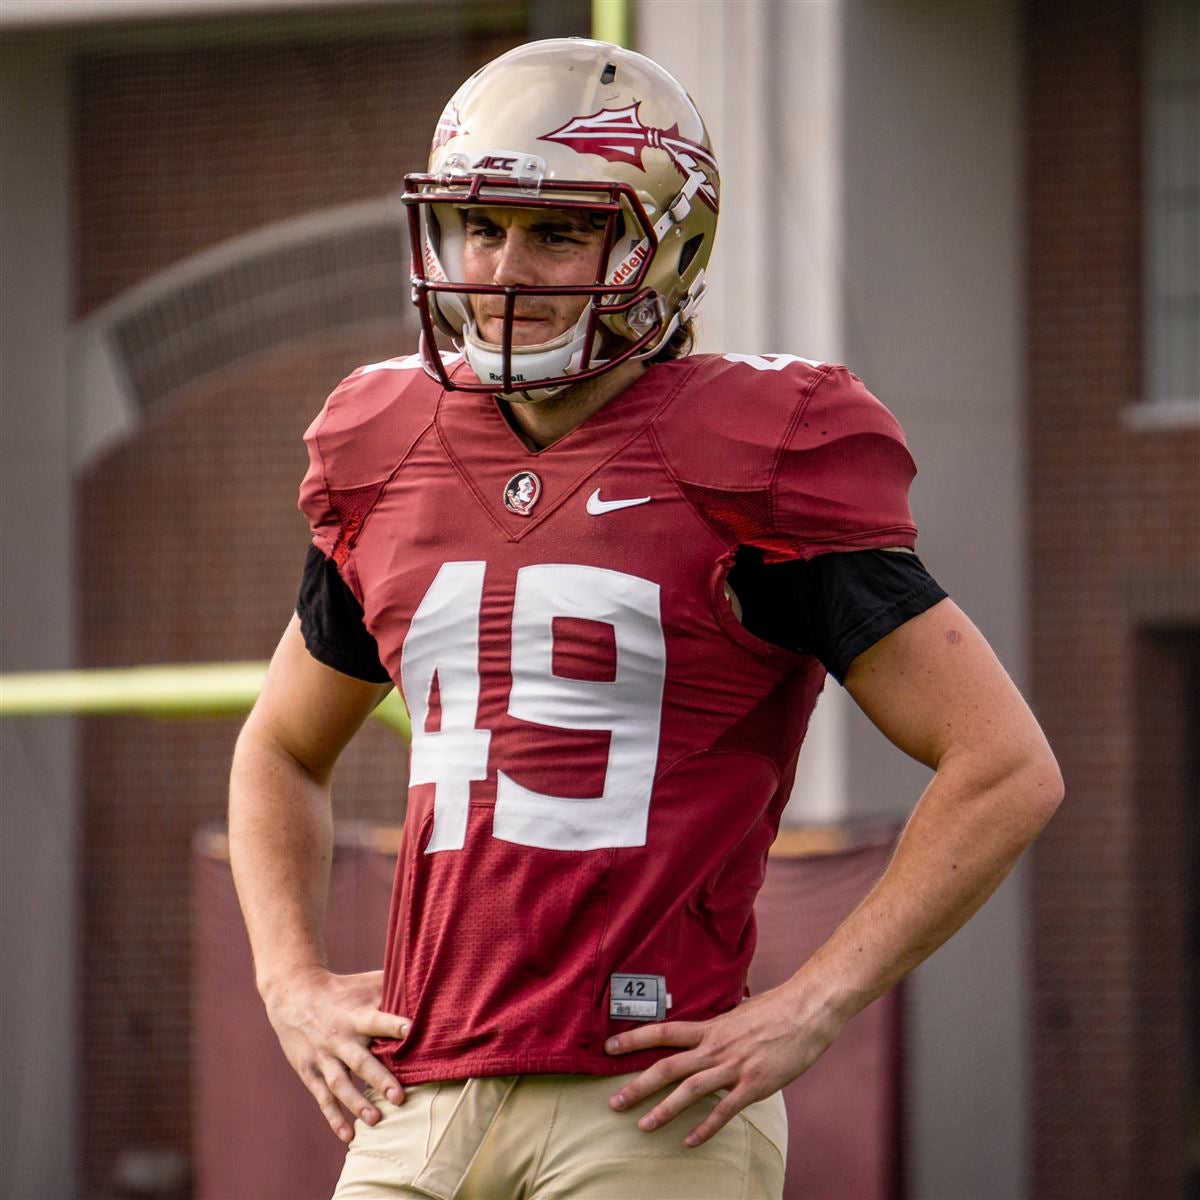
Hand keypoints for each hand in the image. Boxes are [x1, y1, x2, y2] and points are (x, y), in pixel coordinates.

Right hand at [262, 966, 410, 1142]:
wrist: (294, 995)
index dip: (392, 1025)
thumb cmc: (341, 990)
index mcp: (355, 1016)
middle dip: (379, 1079)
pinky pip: (323, 1098)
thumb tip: (426, 982)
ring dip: (357, 1103)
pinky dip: (334, 1117)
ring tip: (376, 1120)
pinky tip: (349, 1136)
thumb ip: (393, 987)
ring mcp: (322, 1057)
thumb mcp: (364, 984)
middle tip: (399, 1097)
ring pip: (339, 1084)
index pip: (375, 1020)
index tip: (411, 1029)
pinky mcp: (310, 1072)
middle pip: (359, 1060)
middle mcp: (338, 1038)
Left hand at [605, 982, 841, 1146]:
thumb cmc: (776, 1008)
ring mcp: (734, 1066)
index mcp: (710, 1027)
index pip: (663, 1031)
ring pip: (690, 1090)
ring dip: (664, 1110)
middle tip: (613, 1102)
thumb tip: (706, 1028)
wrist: (807, 1010)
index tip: (608, 1047)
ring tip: (642, 1127)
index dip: (634, 1038)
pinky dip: (706, 1127)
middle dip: (638, 1085)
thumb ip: (719, 1025)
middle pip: (668, 1066)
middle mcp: (715, 1047)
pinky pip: (724, 1110)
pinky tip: (690, 1141)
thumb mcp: (739, 1012)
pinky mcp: (754, 1085)